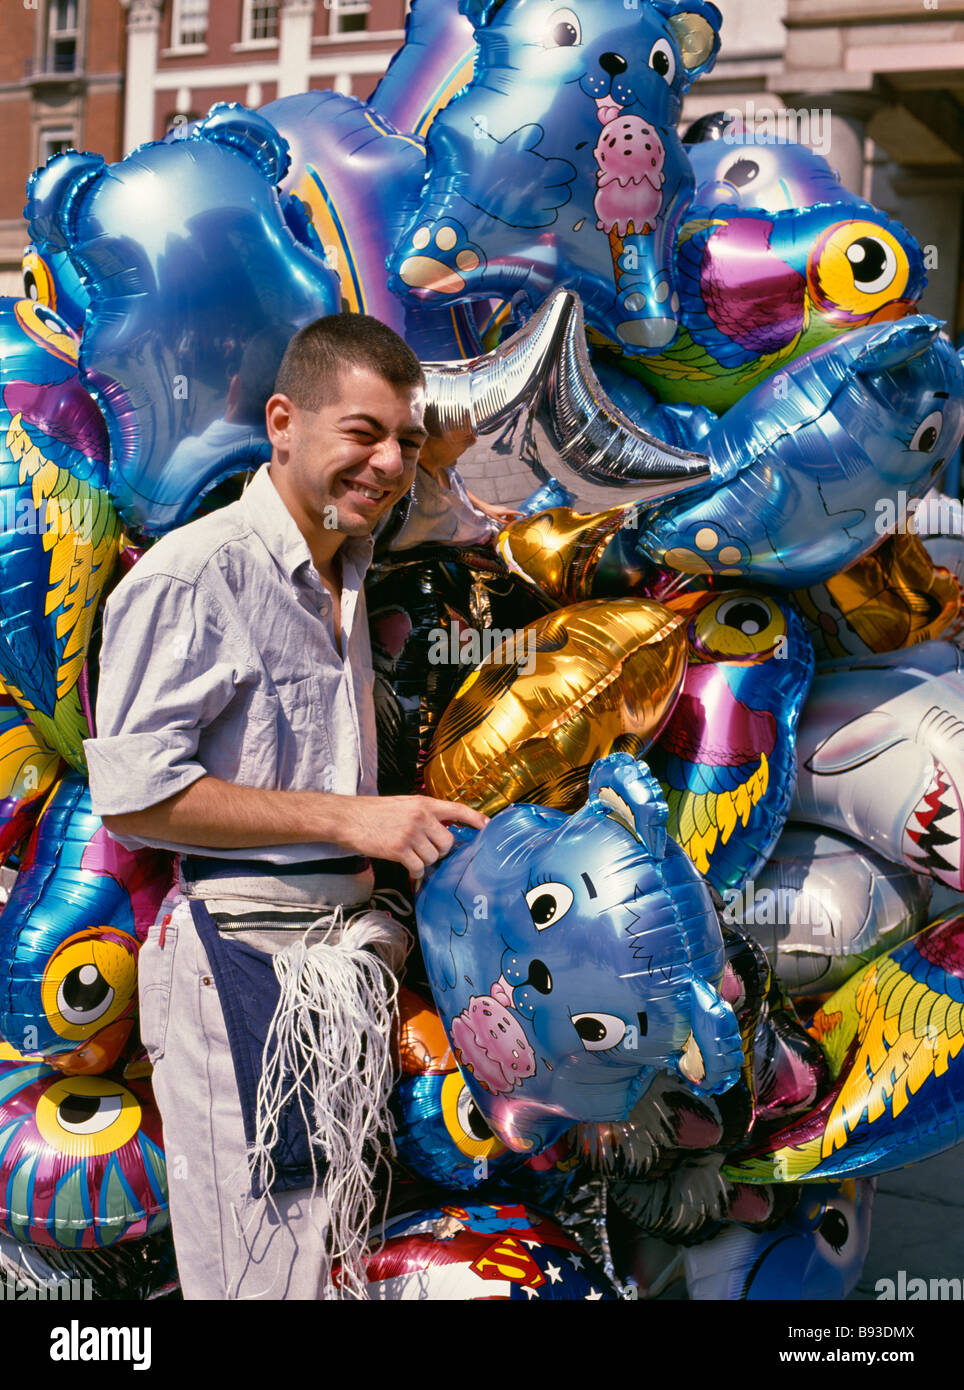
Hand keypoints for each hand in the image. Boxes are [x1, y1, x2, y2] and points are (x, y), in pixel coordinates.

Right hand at [337, 795, 487, 877]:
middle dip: (440, 851)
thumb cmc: (374, 812)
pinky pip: (418, 867)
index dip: (475, 819)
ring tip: (409, 854)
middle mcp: (421, 817)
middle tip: (426, 850)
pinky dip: (414, 871)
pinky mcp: (399, 849)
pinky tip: (406, 865)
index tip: (488, 827)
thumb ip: (424, 814)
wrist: (347, 818)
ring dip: (424, 861)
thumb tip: (444, 831)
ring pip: (433, 857)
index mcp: (423, 803)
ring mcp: (410, 833)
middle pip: (447, 842)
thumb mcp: (403, 804)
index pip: (457, 809)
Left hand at [470, 495, 522, 525]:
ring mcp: (504, 508)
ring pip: (509, 514)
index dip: (520, 514)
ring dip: (508, 518)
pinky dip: (506, 516)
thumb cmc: (491, 513)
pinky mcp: (502, 509)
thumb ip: (504, 522)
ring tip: (503, 521)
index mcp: (505, 511)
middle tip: (507, 523)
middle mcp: (506, 509)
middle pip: (512, 515)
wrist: (486, 508)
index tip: (525, 515)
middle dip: (511, 519)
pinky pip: (507, 513)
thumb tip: (508, 524)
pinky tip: (502, 518)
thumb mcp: (497, 519)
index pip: (514, 512)